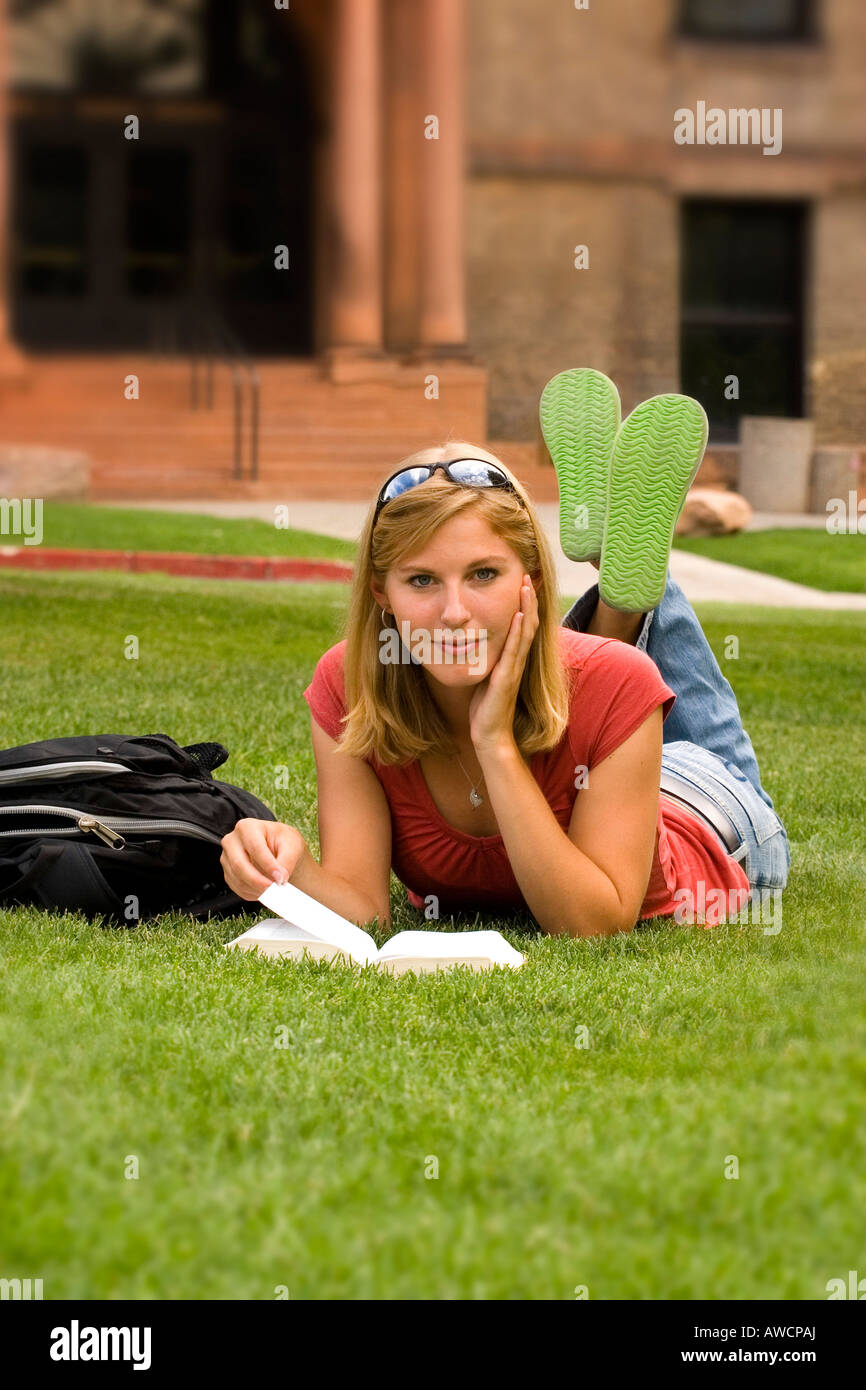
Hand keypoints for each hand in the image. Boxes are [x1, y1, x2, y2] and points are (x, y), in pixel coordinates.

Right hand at [220, 819, 306, 900]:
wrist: (279, 850)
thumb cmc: (284, 842)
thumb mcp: (292, 845)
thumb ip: (287, 860)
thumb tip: (280, 878)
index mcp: (247, 827)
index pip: (255, 848)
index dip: (268, 865)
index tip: (280, 878)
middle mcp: (232, 841)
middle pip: (240, 865)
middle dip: (259, 881)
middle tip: (275, 889)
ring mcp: (227, 858)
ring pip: (238, 879)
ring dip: (257, 889)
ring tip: (274, 890)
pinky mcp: (228, 873)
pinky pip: (237, 888)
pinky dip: (253, 893)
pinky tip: (265, 890)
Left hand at [468, 573, 538, 753]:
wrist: (489, 735)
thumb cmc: (485, 708)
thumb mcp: (484, 675)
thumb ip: (485, 658)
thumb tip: (471, 640)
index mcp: (511, 659)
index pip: (521, 625)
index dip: (523, 603)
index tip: (520, 581)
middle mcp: (517, 661)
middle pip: (528, 623)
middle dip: (527, 598)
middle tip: (526, 575)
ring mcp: (514, 668)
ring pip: (524, 633)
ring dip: (526, 608)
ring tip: (525, 586)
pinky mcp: (506, 678)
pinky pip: (514, 651)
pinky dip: (517, 632)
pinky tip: (518, 616)